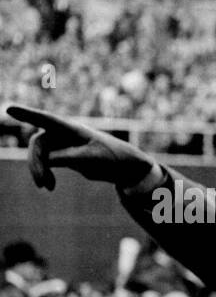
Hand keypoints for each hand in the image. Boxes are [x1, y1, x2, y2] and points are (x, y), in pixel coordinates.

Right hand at [5, 105, 156, 190]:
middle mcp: (62, 133)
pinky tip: (50, 187)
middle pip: (38, 144)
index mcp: (72, 129)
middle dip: (36, 163)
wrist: (123, 166)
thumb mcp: (91, 159)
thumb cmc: (111, 157)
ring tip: (46, 187)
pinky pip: (45, 162)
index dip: (27, 115)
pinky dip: (44, 173)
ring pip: (39, 154)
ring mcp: (60, 143)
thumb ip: (68, 157)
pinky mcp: (61, 154)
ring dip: (39, 170)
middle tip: (41, 182)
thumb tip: (45, 159)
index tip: (9, 109)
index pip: (45, 119)